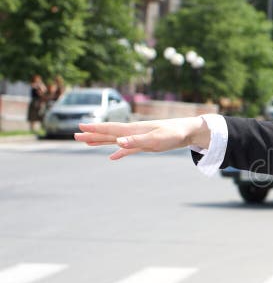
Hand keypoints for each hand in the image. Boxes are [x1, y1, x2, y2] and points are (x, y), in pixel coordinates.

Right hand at [74, 117, 209, 159]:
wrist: (187, 132)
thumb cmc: (173, 134)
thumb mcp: (155, 139)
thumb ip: (136, 141)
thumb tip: (118, 142)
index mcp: (133, 129)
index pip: (110, 128)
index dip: (95, 128)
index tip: (80, 126)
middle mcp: (133, 132)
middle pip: (108, 133)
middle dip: (92, 134)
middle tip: (75, 135)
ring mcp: (138, 138)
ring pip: (115, 140)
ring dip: (101, 141)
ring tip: (87, 142)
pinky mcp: (145, 144)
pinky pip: (127, 149)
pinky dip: (119, 152)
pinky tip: (112, 156)